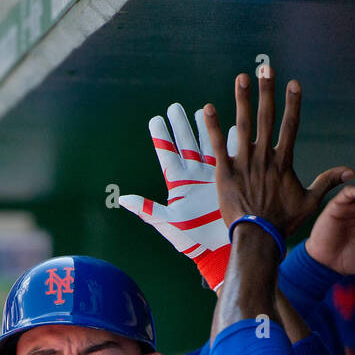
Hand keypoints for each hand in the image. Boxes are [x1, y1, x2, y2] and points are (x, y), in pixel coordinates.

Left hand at [118, 103, 236, 290]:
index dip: (161, 136)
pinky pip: (229, 155)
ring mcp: (211, 176)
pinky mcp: (228, 180)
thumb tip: (123, 199)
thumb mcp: (169, 223)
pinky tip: (231, 127)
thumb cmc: (192, 239)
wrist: (219, 248)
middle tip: (175, 107)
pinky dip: (230, 141)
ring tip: (201, 110)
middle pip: (185, 143)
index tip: (156, 119)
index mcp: (178, 182)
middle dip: (180, 125)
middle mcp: (193, 176)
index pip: (167, 153)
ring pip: (207, 145)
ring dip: (204, 127)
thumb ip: (148, 210)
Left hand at [202, 68, 350, 238]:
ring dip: (242, 100)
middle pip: (267, 118)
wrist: (258, 239)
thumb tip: (350, 171)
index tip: (294, 83)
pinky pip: (219, 146)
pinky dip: (213, 126)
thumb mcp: (309, 202)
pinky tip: (208, 107)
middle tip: (266, 69)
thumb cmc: (283, 223)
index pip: (290, 126)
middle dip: (267, 92)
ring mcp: (244, 164)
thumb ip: (327, 183)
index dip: (293, 103)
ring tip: (241, 78)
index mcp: (283, 162)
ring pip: (243, 126)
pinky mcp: (225, 174)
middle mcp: (265, 158)